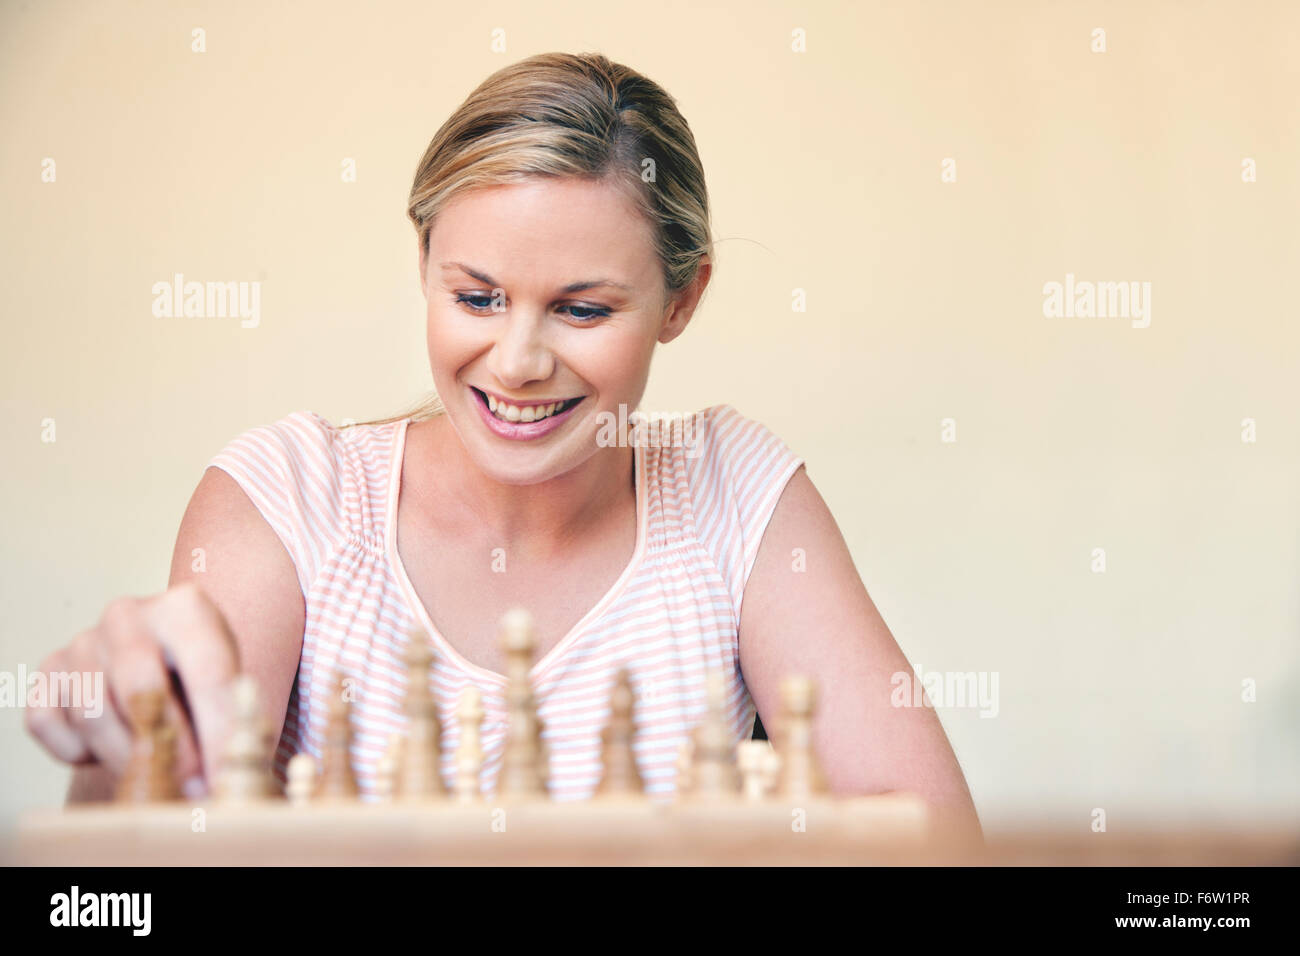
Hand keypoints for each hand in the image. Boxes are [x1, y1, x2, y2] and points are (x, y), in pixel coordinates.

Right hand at [25, 581, 240, 797]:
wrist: (158, 664)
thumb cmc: (200, 678)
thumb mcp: (230, 689)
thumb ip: (229, 725)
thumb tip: (218, 780)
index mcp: (184, 608)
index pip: (207, 673)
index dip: (216, 731)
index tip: (221, 776)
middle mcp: (127, 614)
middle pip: (141, 689)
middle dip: (166, 747)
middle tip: (186, 785)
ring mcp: (82, 641)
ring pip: (92, 713)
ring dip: (123, 756)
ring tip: (152, 773)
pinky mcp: (46, 671)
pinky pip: (48, 723)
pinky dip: (76, 751)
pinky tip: (106, 749)